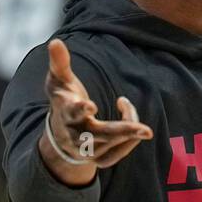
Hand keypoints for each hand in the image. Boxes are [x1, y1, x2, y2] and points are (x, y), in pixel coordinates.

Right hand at [39, 39, 152, 182]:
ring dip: (129, 126)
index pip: (71, 112)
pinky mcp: (99, 159)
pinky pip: (119, 152)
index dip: (80, 109)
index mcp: (65, 113)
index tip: (91, 106)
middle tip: (145, 129)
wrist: (60, 136)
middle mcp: (75, 135)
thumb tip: (55, 41)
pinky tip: (137, 127)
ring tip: (126, 105)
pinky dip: (130, 139)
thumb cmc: (63, 101)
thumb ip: (59, 63)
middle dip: (122, 131)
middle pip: (100, 135)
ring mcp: (87, 150)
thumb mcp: (58, 81)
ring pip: (113, 141)